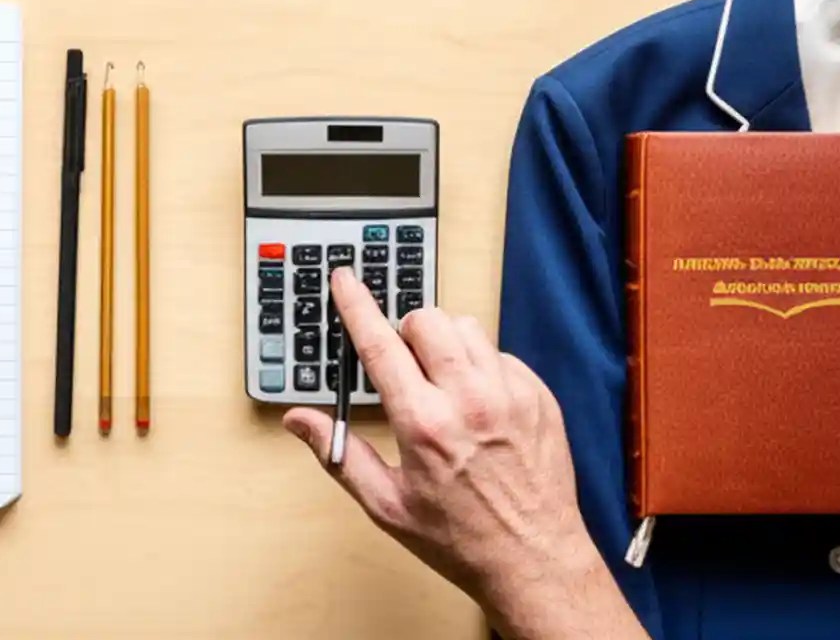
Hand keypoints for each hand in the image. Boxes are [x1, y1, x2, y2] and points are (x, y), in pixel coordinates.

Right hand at [283, 268, 645, 639]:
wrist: (534, 560)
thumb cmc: (461, 539)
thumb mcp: (386, 506)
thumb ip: (338, 453)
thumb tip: (299, 420)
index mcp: (423, 423)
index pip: (380, 344)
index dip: (357, 306)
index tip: (345, 280)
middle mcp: (469, 399)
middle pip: (427, 321)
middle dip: (407, 332)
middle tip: (404, 364)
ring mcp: (511, 393)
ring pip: (468, 328)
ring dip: (446, 343)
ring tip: (442, 382)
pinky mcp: (539, 396)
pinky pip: (501, 353)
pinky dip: (482, 366)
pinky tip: (478, 404)